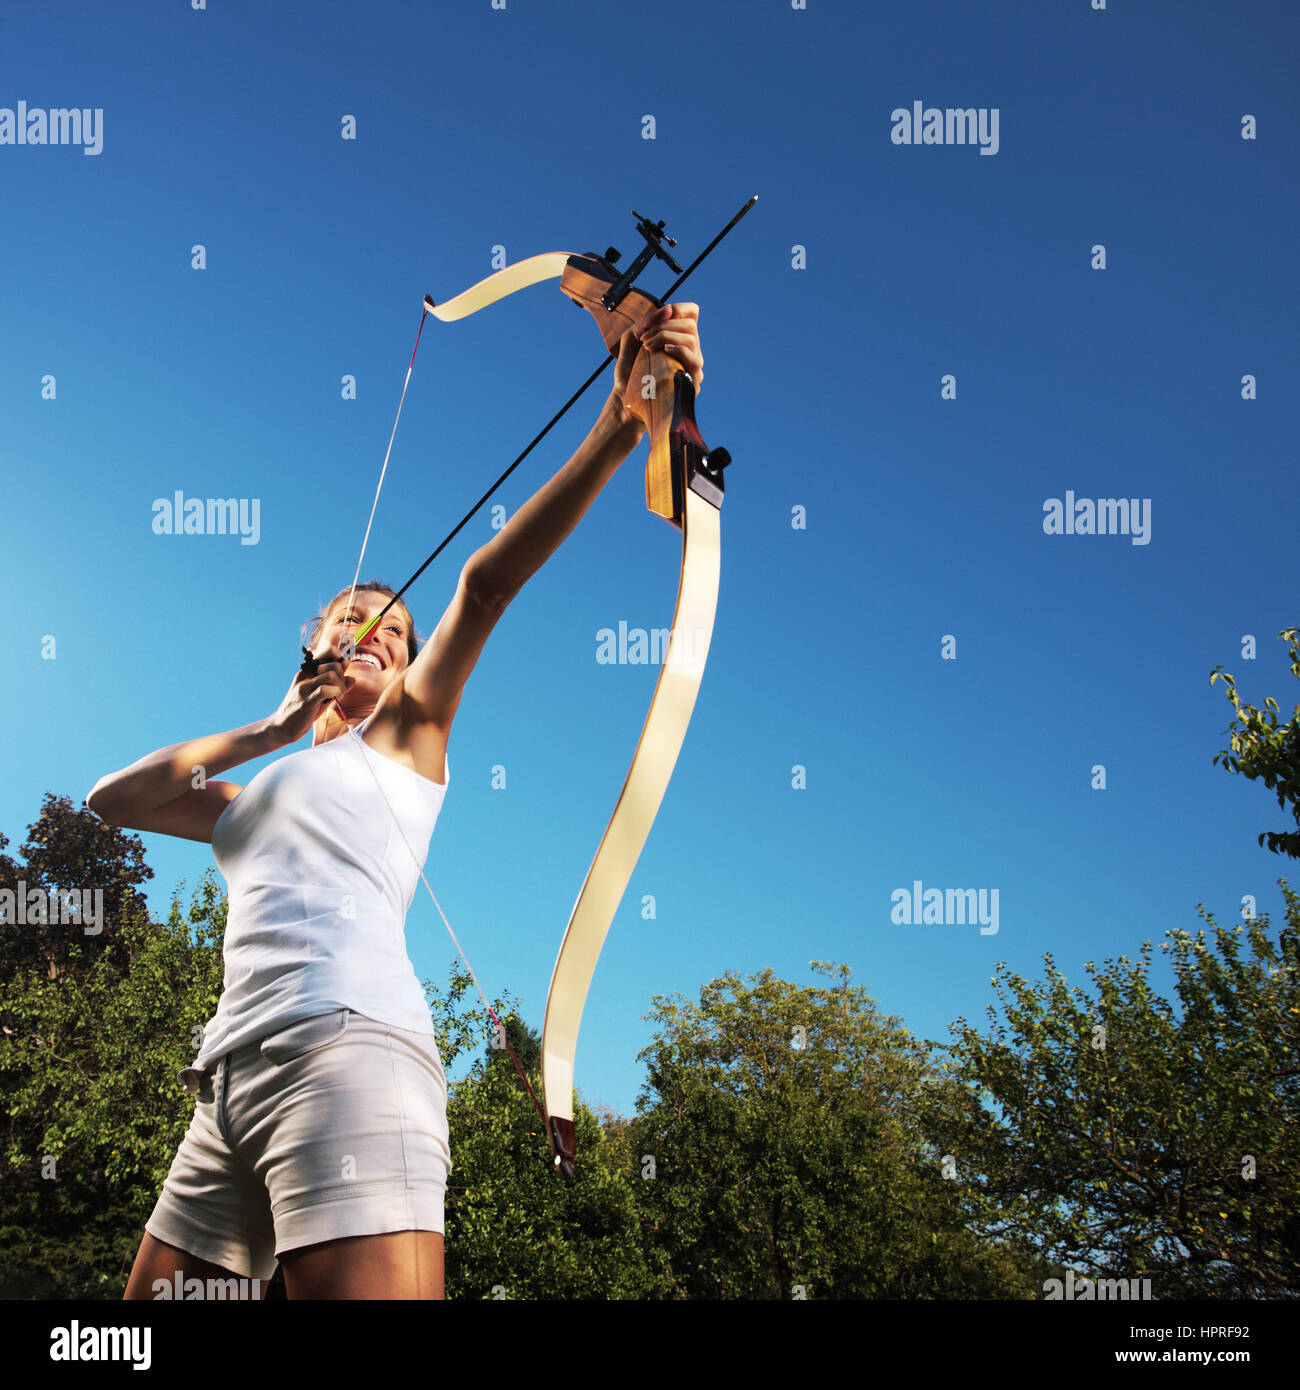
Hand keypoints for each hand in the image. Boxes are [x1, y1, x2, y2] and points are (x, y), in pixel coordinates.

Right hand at [268, 650, 347, 743]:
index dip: (339, 657)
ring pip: (331, 675)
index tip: (341, 671)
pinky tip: (334, 698)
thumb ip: (335, 682)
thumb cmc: (303, 711)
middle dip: (343, 676)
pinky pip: (324, 690)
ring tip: (337, 695)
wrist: (281, 727)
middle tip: (339, 688)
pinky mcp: (306, 702)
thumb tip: (349, 669)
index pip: (328, 651)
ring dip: (340, 686)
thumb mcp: (320, 694)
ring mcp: (305, 688)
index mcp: (307, 672)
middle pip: (334, 664)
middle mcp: (305, 676)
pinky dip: (334, 692)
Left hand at [609, 302, 703, 423]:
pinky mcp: (691, 382)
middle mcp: (690, 350)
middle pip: (690, 324)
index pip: (691, 313)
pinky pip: (693, 360)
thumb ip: (645, 322)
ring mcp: (692, 366)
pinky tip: (664, 351)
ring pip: (691, 339)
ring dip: (666, 336)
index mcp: (679, 337)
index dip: (677, 309)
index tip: (655, 320)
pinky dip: (678, 350)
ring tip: (647, 347)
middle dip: (664, 325)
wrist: (625, 397)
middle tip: (644, 339)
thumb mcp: (631, 339)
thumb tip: (668, 310)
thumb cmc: (630, 369)